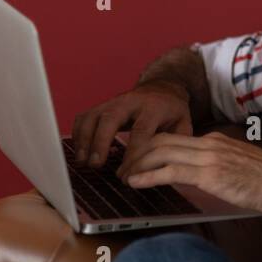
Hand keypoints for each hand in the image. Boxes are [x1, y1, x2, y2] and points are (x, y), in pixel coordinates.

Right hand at [71, 80, 193, 166]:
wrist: (162, 88)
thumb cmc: (172, 112)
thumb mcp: (184, 124)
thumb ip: (177, 144)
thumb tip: (168, 169)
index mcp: (154, 107)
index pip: (141, 131)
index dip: (132, 153)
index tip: (126, 173)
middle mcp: (131, 101)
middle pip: (111, 118)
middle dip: (101, 142)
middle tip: (96, 165)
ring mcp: (114, 101)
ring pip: (93, 116)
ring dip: (84, 139)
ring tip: (82, 162)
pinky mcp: (102, 105)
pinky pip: (84, 116)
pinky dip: (78, 134)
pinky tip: (79, 152)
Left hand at [115, 132, 261, 220]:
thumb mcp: (241, 170)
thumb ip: (220, 170)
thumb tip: (203, 180)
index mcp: (217, 141)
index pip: (174, 137)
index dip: (150, 146)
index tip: (135, 156)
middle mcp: (210, 143)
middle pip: (161, 139)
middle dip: (136, 152)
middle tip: (121, 166)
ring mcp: (209, 156)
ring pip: (160, 152)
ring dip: (137, 164)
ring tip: (122, 175)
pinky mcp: (209, 173)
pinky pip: (169, 171)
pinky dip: (148, 176)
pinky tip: (135, 183)